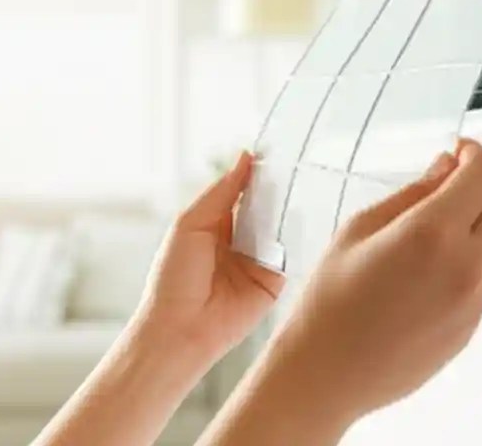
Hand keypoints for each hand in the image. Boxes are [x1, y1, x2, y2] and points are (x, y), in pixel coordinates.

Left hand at [33, 152, 282, 445]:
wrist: (180, 330)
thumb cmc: (173, 278)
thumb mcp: (191, 224)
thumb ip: (221, 192)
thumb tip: (246, 157)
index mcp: (216, 224)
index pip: (243, 191)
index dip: (258, 174)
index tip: (278, 151)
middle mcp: (239, 240)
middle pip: (266, 207)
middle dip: (279, 190)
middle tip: (300, 166)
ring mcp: (258, 261)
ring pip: (280, 228)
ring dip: (290, 211)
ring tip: (308, 187)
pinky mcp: (273, 283)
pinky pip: (290, 255)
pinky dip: (297, 240)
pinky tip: (308, 220)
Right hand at [201, 140, 481, 444]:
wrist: (327, 374)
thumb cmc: (329, 301)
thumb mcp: (359, 229)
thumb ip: (411, 194)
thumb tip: (445, 169)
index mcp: (432, 233)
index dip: (474, 154)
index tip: (459, 151)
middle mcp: (466, 265)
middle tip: (453, 181)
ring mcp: (474, 300)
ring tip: (443, 224)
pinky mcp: (472, 326)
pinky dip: (476, 255)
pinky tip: (437, 263)